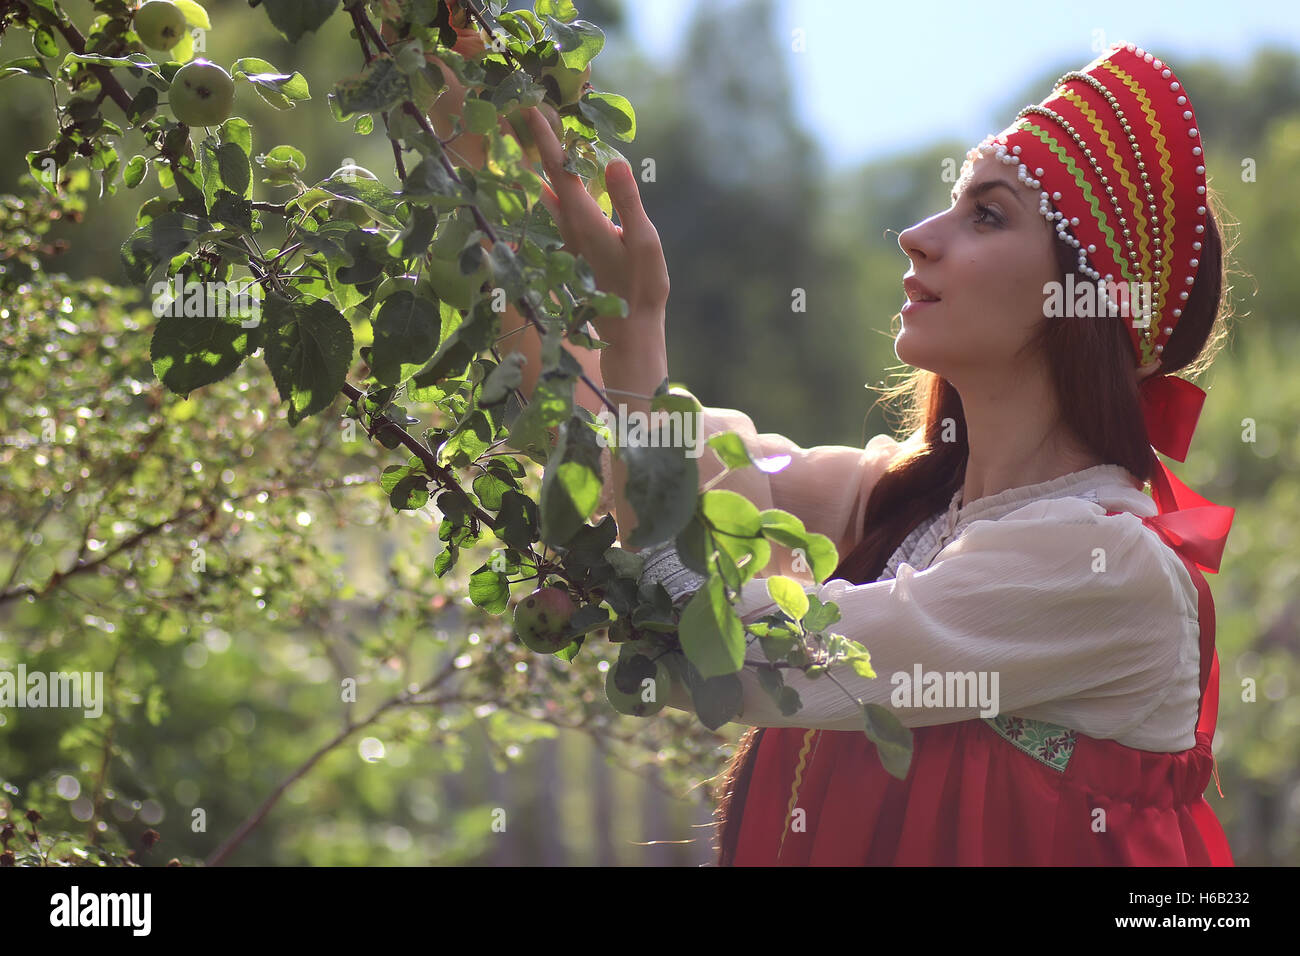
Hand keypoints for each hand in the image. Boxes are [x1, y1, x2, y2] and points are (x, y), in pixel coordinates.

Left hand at [521, 106, 669, 324]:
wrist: (630, 331)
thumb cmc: (643, 286)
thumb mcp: (644, 240)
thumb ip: (627, 200)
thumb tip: (612, 161)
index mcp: (584, 219)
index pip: (560, 170)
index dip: (545, 138)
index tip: (530, 107)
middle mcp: (568, 227)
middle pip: (543, 178)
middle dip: (530, 146)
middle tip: (515, 114)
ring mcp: (567, 241)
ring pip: (543, 198)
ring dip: (533, 168)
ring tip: (521, 142)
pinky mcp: (571, 252)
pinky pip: (551, 218)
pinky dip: (544, 196)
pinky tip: (537, 190)